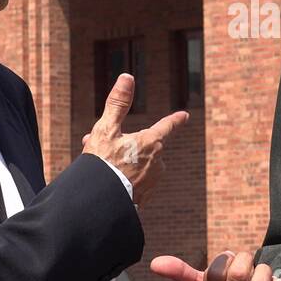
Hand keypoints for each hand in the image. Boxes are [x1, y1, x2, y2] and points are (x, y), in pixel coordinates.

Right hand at [82, 73, 188, 205]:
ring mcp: (153, 182)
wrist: (101, 203)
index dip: (175, 120)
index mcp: (151, 143)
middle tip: (96, 147)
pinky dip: (122, 178)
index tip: (185, 116)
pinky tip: (106, 183)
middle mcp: (157, 162)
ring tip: (99, 168)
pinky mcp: (145, 198)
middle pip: (142, 147)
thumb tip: (127, 77)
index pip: (167, 126)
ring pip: (136, 165)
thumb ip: (118, 103)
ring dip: (120, 162)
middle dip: (122, 145)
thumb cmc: (103, 164)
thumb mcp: (107, 129)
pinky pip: (134, 182)